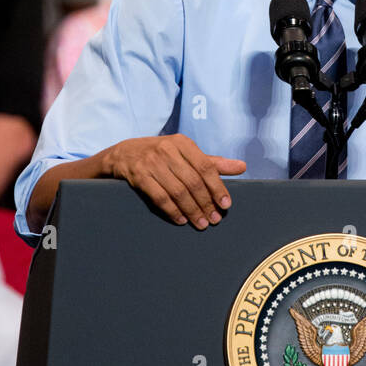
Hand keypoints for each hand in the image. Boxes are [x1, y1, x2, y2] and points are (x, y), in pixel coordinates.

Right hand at [103, 134, 245, 228]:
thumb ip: (213, 162)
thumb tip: (242, 167)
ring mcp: (151, 162)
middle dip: (206, 203)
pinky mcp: (138, 175)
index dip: (218, 187)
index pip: (206, 166)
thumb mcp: (185, 153)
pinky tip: (181, 220)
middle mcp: (167, 150)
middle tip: (214, 220)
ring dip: (192, 211)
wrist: (123, 153)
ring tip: (201, 223)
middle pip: (193, 181)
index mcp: (183, 143)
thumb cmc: (161, 154)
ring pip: (178, 191)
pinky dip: (172, 211)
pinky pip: (160, 197)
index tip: (226, 204)